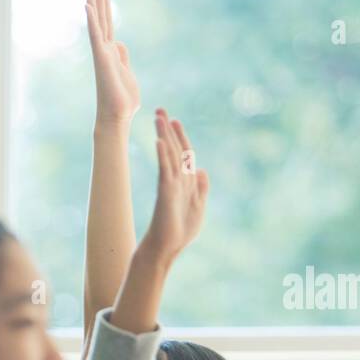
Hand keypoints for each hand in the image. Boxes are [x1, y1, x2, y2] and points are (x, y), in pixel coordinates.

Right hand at [86, 0, 138, 124]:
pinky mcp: (102, 59)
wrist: (118, 116)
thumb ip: (122, 57)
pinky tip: (87, 6)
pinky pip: (96, 35)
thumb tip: (119, 44)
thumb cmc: (123, 101)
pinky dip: (91, 20)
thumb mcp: (127, 73)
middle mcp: (105, 49)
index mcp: (112, 51)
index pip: (107, 22)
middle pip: (101, 16)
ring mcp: (102, 53)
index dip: (104, 5)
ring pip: (97, 21)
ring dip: (92, 2)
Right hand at [140, 108, 208, 262]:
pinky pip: (165, 170)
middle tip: (159, 110)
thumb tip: (202, 169)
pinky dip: (163, 156)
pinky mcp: (166, 192)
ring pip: (169, 155)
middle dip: (168, 129)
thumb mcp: (198, 207)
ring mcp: (170, 185)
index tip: (173, 120)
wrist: (166, 248)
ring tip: (158, 118)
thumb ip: (200, 188)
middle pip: (174, 149)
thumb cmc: (180, 232)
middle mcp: (177, 179)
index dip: (179, 136)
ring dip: (164, 136)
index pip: (183, 153)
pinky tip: (160, 142)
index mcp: (186, 181)